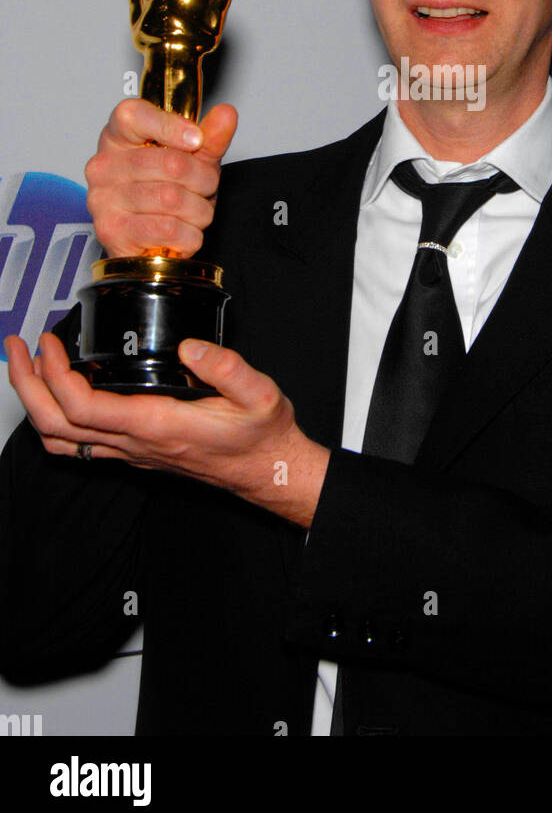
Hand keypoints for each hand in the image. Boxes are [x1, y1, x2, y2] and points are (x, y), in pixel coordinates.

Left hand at [4, 333, 329, 529]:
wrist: (266, 469)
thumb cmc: (261, 433)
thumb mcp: (260, 394)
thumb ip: (227, 368)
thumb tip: (190, 345)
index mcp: (156, 425)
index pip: (83, 407)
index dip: (55, 375)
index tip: (50, 342)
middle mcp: (135, 443)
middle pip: (56, 426)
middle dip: (27, 385)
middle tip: (18, 346)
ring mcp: (131, 452)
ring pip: (61, 440)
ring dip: (35, 404)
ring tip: (28, 367)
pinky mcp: (134, 452)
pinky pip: (79, 445)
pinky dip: (55, 421)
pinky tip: (58, 394)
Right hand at [85, 100, 237, 258]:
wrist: (147, 238)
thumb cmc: (164, 189)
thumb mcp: (193, 158)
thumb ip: (210, 137)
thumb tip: (226, 114)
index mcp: (118, 136)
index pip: (133, 116)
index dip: (171, 126)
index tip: (197, 139)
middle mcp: (104, 165)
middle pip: (171, 163)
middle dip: (204, 179)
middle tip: (206, 187)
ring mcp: (103, 199)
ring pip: (173, 199)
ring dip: (199, 210)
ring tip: (195, 211)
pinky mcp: (111, 232)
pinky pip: (168, 229)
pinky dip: (189, 234)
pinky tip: (184, 231)